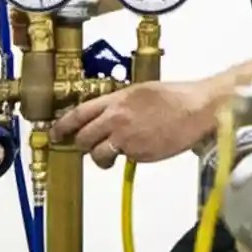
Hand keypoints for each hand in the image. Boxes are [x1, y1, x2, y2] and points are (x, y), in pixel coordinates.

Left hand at [50, 80, 221, 168]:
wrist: (196, 109)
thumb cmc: (175, 97)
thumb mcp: (141, 92)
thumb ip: (121, 103)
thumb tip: (109, 114)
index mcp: (116, 99)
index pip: (79, 113)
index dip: (62, 126)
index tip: (55, 133)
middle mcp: (116, 118)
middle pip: (83, 137)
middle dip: (81, 145)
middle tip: (86, 147)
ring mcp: (126, 137)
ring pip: (97, 154)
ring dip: (101, 157)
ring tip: (112, 156)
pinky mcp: (138, 153)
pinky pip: (123, 159)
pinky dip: (127, 158)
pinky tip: (141, 148)